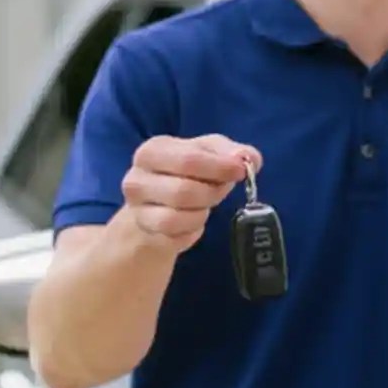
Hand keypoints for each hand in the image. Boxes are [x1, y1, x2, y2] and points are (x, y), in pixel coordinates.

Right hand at [121, 134, 262, 252]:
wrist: (157, 204)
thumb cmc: (187, 172)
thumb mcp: (210, 152)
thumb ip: (233, 152)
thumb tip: (251, 159)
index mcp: (152, 151)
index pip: (189, 159)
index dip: (220, 167)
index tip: (241, 171)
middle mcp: (136, 179)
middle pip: (185, 191)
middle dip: (213, 192)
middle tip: (223, 188)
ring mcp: (137, 208)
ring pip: (178, 217)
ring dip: (202, 212)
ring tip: (206, 203)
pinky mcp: (146, 232)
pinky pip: (177, 235)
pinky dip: (194, 228)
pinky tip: (193, 218)